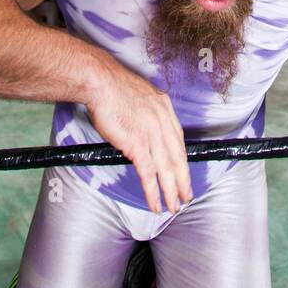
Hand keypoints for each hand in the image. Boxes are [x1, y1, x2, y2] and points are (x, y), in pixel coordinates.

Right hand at [84, 65, 192, 214]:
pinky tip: (156, 203)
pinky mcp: (137, 144)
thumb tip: (141, 128)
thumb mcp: (139, 95)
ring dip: (171, 191)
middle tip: (187, 196)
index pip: (178, 140)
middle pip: (178, 157)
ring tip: (174, 206)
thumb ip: (145, 113)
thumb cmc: (111, 86)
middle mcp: (162, 121)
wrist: (100, 81)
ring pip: (166, 169)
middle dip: (184, 180)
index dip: (182, 159)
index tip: (184, 171)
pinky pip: (148, 174)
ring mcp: (151, 133)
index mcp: (164, 107)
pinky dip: (153, 191)